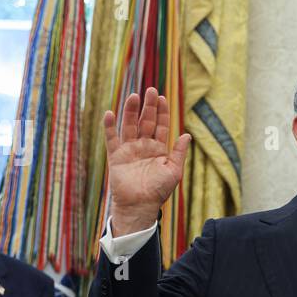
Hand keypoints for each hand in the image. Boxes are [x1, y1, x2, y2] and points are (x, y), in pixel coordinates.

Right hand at [103, 87, 191, 234]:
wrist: (140, 206)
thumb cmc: (158, 191)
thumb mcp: (174, 171)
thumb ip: (178, 152)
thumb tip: (186, 135)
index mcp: (158, 149)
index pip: (160, 126)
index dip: (162, 112)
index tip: (162, 98)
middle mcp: (143, 146)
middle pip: (146, 121)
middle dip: (149, 106)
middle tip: (151, 90)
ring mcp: (129, 150)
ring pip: (130, 125)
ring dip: (131, 111)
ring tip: (134, 96)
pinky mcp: (116, 156)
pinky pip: (112, 139)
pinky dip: (109, 126)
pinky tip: (110, 113)